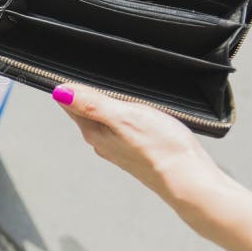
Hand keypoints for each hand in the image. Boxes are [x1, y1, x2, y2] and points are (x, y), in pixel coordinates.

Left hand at [51, 84, 225, 213]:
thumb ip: (92, 104)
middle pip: (83, 109)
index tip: (69, 70)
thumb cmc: (162, 149)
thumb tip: (61, 92)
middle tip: (87, 73)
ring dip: (102, 102)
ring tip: (106, 87)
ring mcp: (117, 147)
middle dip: (84, 92)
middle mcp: (101, 141)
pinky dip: (120, 114)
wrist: (190, 180)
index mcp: (93, 131)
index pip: (70, 103)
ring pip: (101, 118)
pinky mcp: (133, 150)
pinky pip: (119, 126)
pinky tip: (129, 109)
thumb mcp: (124, 116)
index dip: (69, 84)